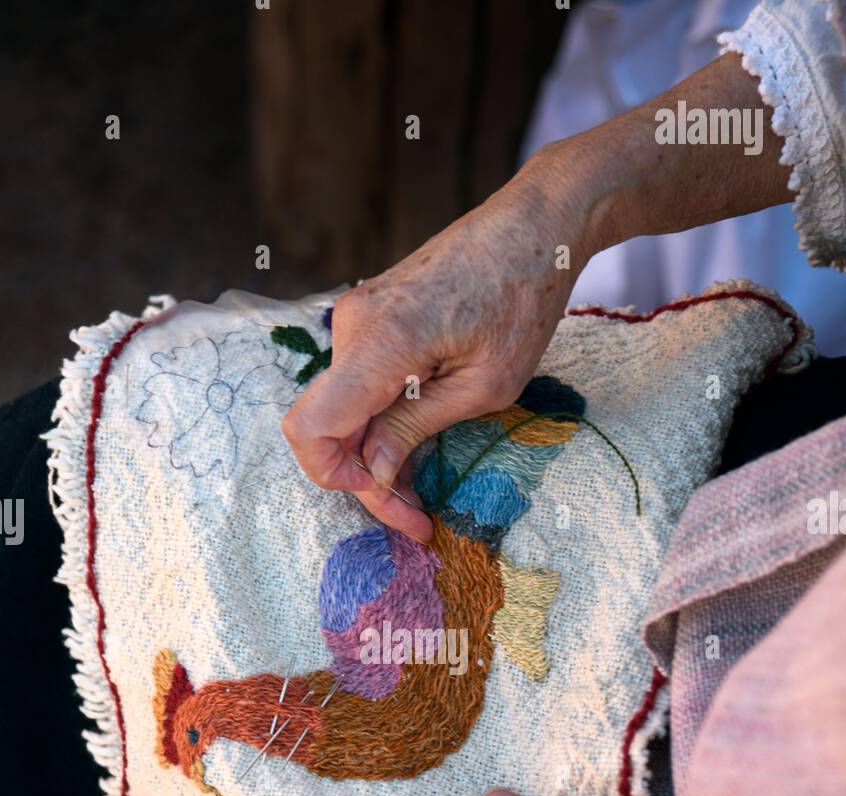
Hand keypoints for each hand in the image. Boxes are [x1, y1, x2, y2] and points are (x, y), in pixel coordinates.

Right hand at [282, 54, 790, 540]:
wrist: (532, 227)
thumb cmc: (521, 301)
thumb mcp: (484, 385)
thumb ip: (417, 428)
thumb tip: (374, 472)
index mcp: (380, 344)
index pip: (313, 428)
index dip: (338, 478)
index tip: (391, 499)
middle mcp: (353, 327)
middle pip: (327, 427)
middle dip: (366, 479)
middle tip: (418, 518)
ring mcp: (357, 318)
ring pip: (343, 409)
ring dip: (375, 453)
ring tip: (423, 489)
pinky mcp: (370, 317)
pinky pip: (357, 384)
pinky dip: (379, 422)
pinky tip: (416, 444)